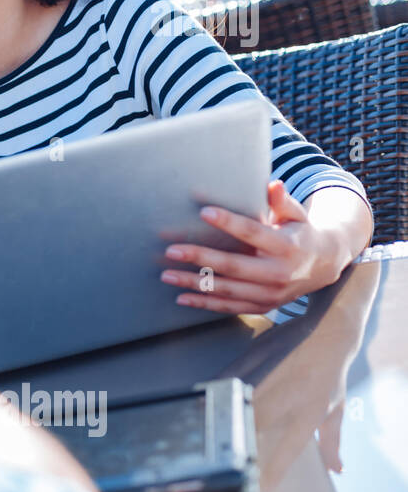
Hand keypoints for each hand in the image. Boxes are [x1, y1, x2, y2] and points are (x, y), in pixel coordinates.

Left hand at [160, 180, 346, 314]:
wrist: (325, 265)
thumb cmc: (301, 232)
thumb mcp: (297, 215)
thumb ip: (282, 201)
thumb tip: (272, 184)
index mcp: (287, 246)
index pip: (253, 233)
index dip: (229, 222)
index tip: (204, 212)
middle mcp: (279, 273)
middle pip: (234, 266)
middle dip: (201, 258)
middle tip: (171, 250)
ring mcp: (271, 293)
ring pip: (228, 290)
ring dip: (195, 283)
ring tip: (167, 274)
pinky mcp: (263, 306)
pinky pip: (230, 307)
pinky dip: (205, 303)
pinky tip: (181, 298)